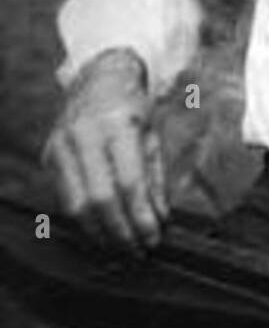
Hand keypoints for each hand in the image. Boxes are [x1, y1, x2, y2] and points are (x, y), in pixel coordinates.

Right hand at [43, 48, 167, 252]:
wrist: (99, 77)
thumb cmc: (133, 108)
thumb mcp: (153, 137)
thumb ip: (155, 181)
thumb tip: (159, 221)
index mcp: (117, 125)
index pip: (128, 184)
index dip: (141, 217)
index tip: (154, 239)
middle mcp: (84, 135)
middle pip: (99, 200)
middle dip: (121, 232)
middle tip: (139, 250)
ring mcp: (61, 145)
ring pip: (76, 205)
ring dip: (100, 233)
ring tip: (122, 247)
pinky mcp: (49, 155)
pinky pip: (65, 198)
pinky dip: (85, 219)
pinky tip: (103, 230)